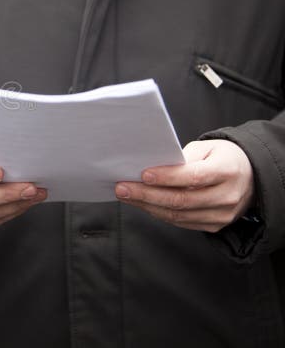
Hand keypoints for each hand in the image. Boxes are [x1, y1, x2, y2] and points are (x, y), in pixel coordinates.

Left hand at [115, 139, 254, 232]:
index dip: (167, 177)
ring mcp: (222, 215)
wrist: (251, 178)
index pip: (193, 177)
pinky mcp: (214, 225)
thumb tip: (152, 167)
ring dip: (147, 206)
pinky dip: (158, 212)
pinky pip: (181, 222)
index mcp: (227, 171)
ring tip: (126, 195)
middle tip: (122, 188)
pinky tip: (142, 203)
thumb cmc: (223, 157)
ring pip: (178, 214)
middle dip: (147, 194)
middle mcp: (227, 196)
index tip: (143, 174)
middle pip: (182, 200)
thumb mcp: (208, 147)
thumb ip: (184, 157)